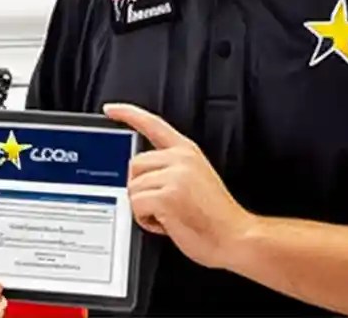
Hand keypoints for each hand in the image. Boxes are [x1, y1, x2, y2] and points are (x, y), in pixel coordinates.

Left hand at [104, 103, 257, 269]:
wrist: (236, 238)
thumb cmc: (216, 218)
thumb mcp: (195, 180)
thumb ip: (170, 169)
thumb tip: (141, 175)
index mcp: (187, 152)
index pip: (153, 124)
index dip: (128, 114)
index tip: (111, 109)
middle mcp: (180, 159)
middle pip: (134, 165)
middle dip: (141, 188)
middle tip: (165, 205)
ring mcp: (174, 175)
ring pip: (133, 187)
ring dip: (145, 207)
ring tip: (170, 215)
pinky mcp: (168, 195)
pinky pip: (136, 205)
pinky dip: (145, 220)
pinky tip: (167, 224)